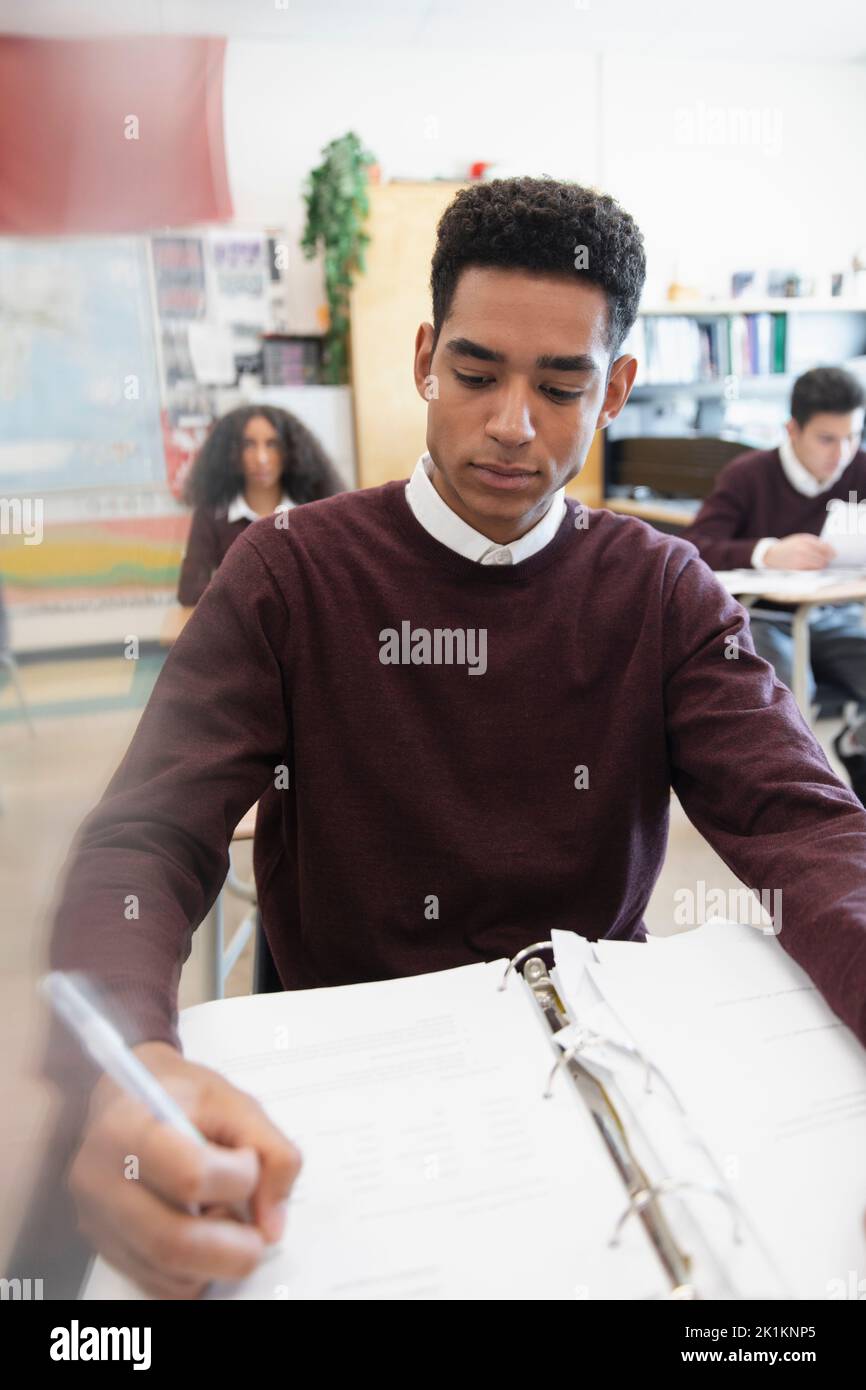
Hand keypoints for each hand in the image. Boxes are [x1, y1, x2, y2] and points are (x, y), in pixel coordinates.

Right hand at [69, 1041, 301, 1298]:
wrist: (127, 1098)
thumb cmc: (179, 1096)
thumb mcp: (233, 1102)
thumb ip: (271, 1151)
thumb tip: (272, 1223)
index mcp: (130, 1127)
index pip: (190, 1175)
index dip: (239, 1178)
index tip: (248, 1163)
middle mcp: (100, 1178)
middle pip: (174, 1242)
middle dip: (235, 1249)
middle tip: (258, 1233)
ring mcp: (98, 1218)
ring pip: (168, 1273)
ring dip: (216, 1263)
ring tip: (225, 1222)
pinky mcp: (105, 1247)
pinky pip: (159, 1284)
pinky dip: (195, 1273)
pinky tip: (202, 1235)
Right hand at [763, 534, 835, 569]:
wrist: (771, 555)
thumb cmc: (788, 547)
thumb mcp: (800, 539)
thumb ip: (814, 542)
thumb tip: (830, 549)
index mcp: (805, 540)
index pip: (825, 547)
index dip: (831, 552)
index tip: (834, 555)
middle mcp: (803, 549)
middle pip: (823, 557)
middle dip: (827, 560)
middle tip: (827, 561)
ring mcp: (800, 559)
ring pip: (819, 565)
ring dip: (822, 566)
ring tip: (820, 565)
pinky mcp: (797, 568)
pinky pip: (812, 570)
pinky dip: (815, 570)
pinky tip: (813, 568)